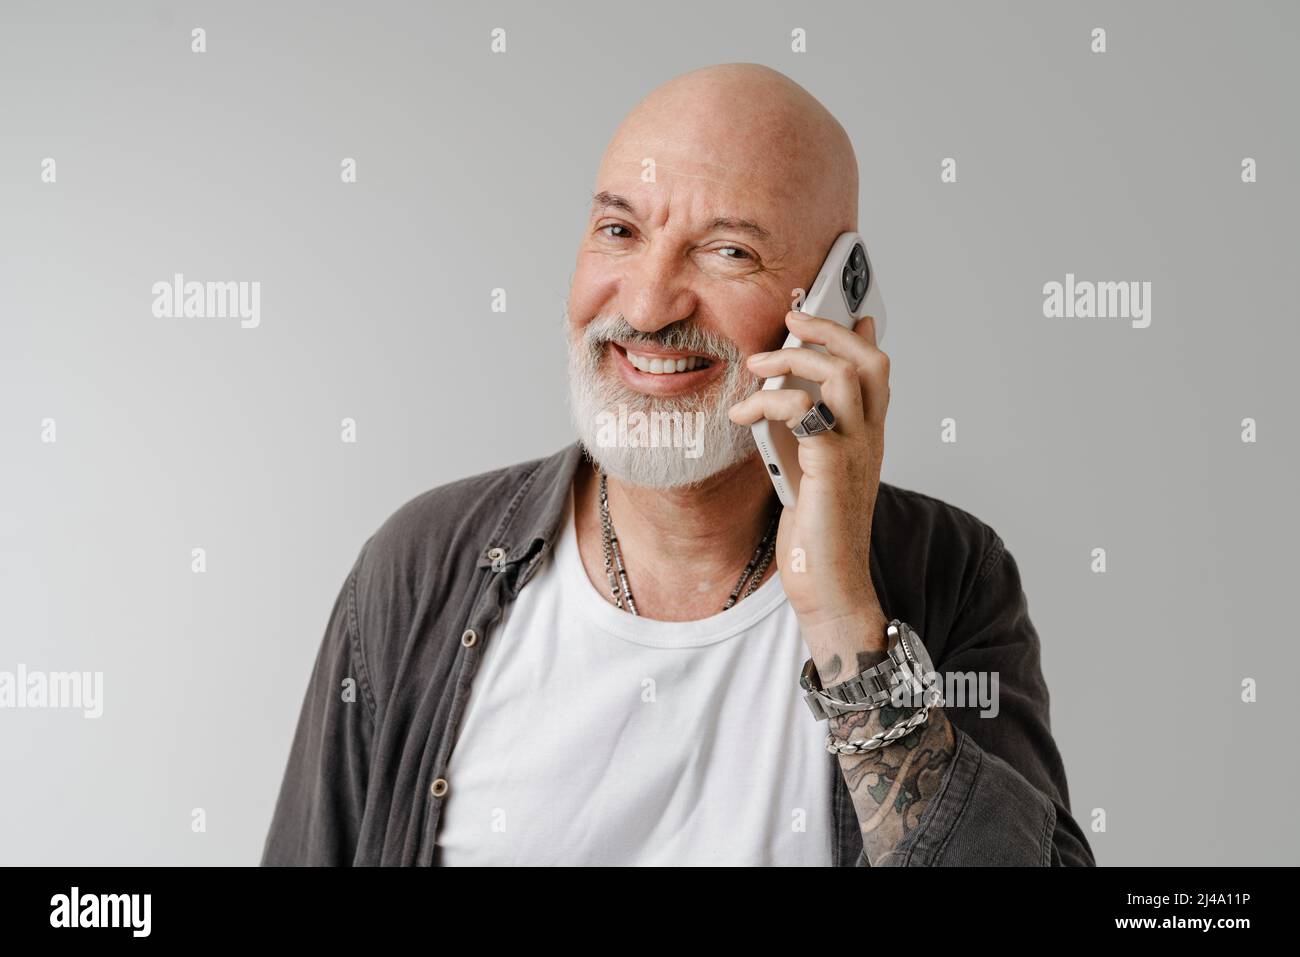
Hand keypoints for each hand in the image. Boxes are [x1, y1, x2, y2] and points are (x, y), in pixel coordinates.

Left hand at [728, 310, 890, 656]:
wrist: (827, 586)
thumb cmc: (813, 535)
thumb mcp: (805, 470)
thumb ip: (800, 432)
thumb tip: (782, 394)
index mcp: (867, 437)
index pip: (876, 370)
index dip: (856, 335)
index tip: (835, 309)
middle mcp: (870, 438)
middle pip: (868, 360)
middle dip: (828, 329)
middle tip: (792, 316)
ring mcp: (856, 451)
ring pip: (843, 375)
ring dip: (795, 357)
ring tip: (758, 362)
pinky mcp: (832, 467)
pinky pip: (804, 410)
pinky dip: (769, 400)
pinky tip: (744, 412)